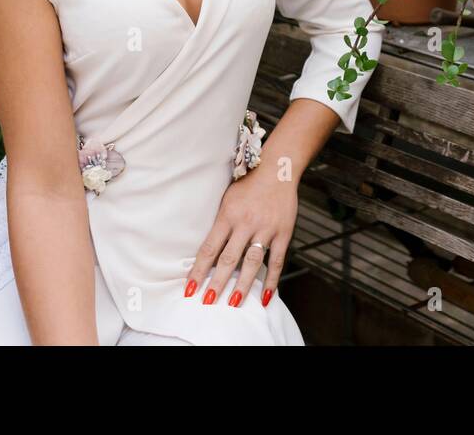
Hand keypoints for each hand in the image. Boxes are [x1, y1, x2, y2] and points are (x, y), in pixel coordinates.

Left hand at [182, 167, 296, 307]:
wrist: (278, 169)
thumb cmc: (248, 185)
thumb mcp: (227, 199)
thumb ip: (220, 224)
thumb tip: (208, 252)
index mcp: (228, 215)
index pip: (209, 248)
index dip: (199, 270)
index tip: (190, 288)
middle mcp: (246, 223)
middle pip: (229, 258)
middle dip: (217, 282)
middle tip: (207, 302)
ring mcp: (266, 228)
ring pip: (252, 262)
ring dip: (242, 284)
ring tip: (233, 303)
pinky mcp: (283, 232)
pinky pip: (276, 260)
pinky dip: (271, 280)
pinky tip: (265, 297)